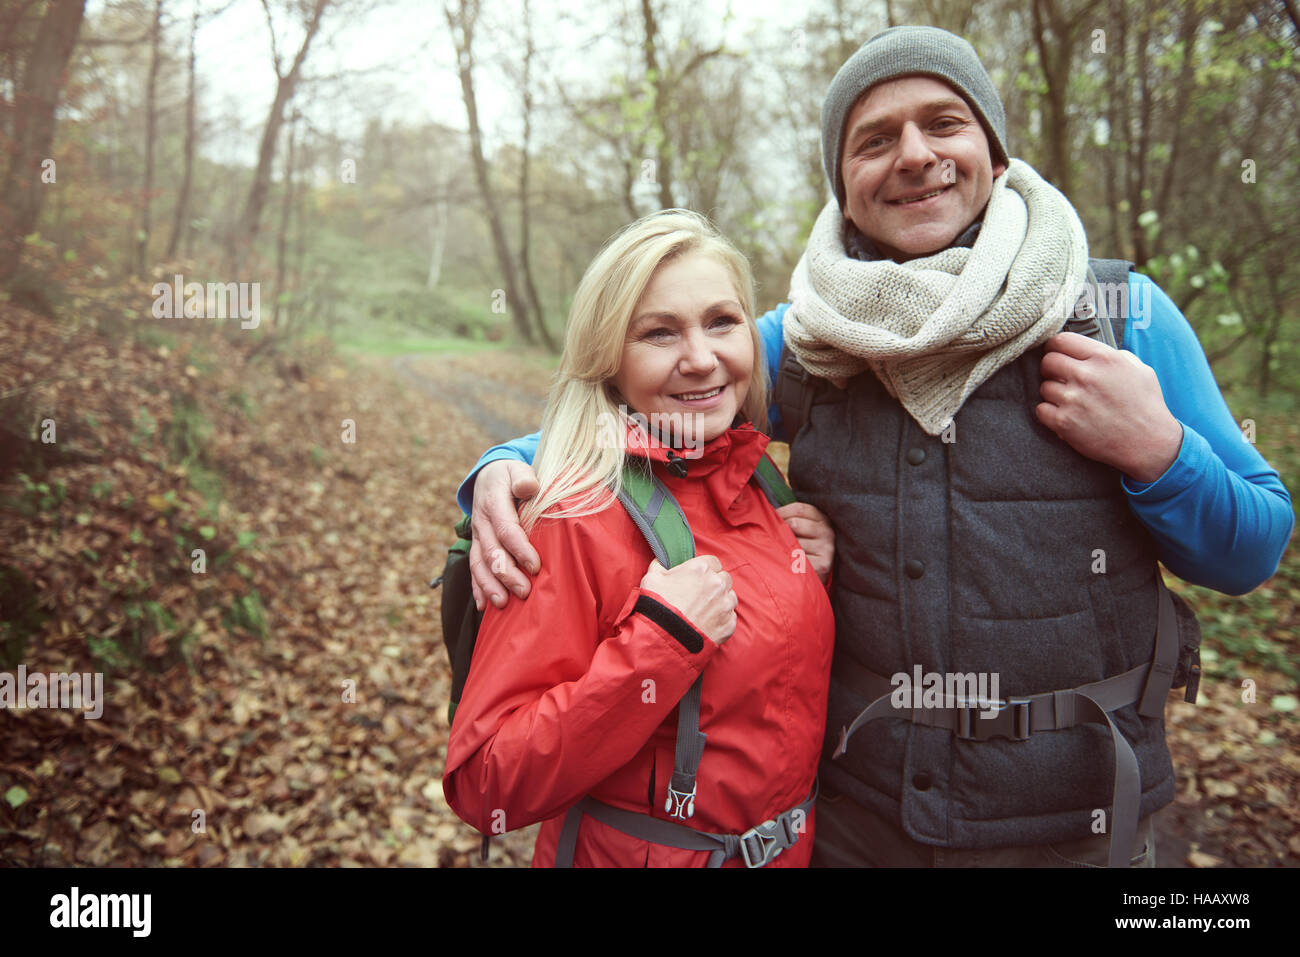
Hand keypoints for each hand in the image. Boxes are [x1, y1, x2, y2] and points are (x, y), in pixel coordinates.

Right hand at [469, 460, 540, 609]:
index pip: (506, 529)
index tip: (535, 566)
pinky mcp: (476, 546)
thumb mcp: (517, 468)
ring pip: (478, 564)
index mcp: (493, 502)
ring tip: (503, 604)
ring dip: (490, 586)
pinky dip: (477, 588)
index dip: (519, 549)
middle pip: (491, 552)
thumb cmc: (510, 475)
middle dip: (506, 574)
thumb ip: (523, 477)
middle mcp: (482, 522)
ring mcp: (477, 536)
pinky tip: (483, 606)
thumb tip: (529, 487)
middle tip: (524, 592)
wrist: (487, 476)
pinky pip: (473, 569)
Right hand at [640, 556, 736, 646]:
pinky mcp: (729, 624)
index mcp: (701, 569)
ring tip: (705, 610)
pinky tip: (707, 623)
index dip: (706, 570)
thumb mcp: (652, 578)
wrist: (664, 638)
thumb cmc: (657, 606)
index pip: (713, 562)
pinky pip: (730, 617)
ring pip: (730, 597)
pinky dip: (722, 619)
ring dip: (721, 601)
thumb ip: (660, 564)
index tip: (698, 578)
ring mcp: (725, 605)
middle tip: (701, 595)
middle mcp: (717, 584)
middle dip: (715, 584)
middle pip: (724, 578)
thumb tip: (662, 560)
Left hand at [776, 502, 834, 583]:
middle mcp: (827, 532)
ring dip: (784, 547)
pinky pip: (798, 559)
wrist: (815, 577)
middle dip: (781, 529)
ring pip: (795, 542)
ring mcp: (826, 548)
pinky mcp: (823, 565)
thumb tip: (770, 506)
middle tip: (774, 537)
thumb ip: (792, 516)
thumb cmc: (803, 548)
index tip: (772, 517)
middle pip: (795, 523)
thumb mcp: (802, 528)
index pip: (799, 508)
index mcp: (822, 519)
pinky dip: (790, 561)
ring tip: (783, 552)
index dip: (782, 512)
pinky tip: (790, 563)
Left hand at [1036, 332, 1182, 482]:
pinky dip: (1049, 413)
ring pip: (1044, 387)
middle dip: (1051, 369)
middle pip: (1048, 362)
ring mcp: (1073, 399)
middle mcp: (1086, 375)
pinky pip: (1041, 410)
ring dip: (1052, 393)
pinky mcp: (1064, 422)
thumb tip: (1094, 352)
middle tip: (1060, 377)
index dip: (1056, 347)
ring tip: (1070, 400)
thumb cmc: (1146, 406)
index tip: (1057, 354)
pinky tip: (1064, 415)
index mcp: (1104, 358)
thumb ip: (1115, 355)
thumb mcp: (1139, 369)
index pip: (1061, 340)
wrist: (1148, 443)